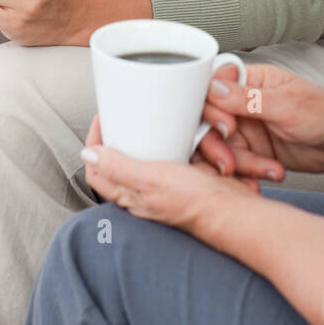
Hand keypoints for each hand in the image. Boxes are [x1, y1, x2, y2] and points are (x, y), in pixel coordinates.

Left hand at [80, 112, 261, 232]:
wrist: (233, 210)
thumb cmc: (195, 203)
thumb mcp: (151, 181)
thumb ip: (119, 168)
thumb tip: (89, 155)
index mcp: (130, 194)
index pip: (98, 170)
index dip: (95, 144)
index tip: (104, 119)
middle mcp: (145, 190)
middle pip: (123, 158)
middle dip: (126, 135)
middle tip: (128, 115)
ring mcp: (166, 182)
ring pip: (153, 151)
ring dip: (159, 136)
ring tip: (159, 122)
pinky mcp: (187, 174)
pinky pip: (179, 150)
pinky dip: (183, 139)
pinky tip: (186, 131)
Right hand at [198, 62, 323, 180]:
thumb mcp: (284, 104)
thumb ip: (246, 99)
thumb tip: (213, 87)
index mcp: (249, 81)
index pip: (211, 91)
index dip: (210, 111)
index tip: (226, 128)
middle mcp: (243, 104)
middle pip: (208, 123)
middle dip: (217, 146)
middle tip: (230, 162)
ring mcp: (247, 129)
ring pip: (221, 148)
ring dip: (239, 164)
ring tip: (267, 170)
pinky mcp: (254, 152)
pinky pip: (237, 165)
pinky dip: (249, 174)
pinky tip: (271, 175)